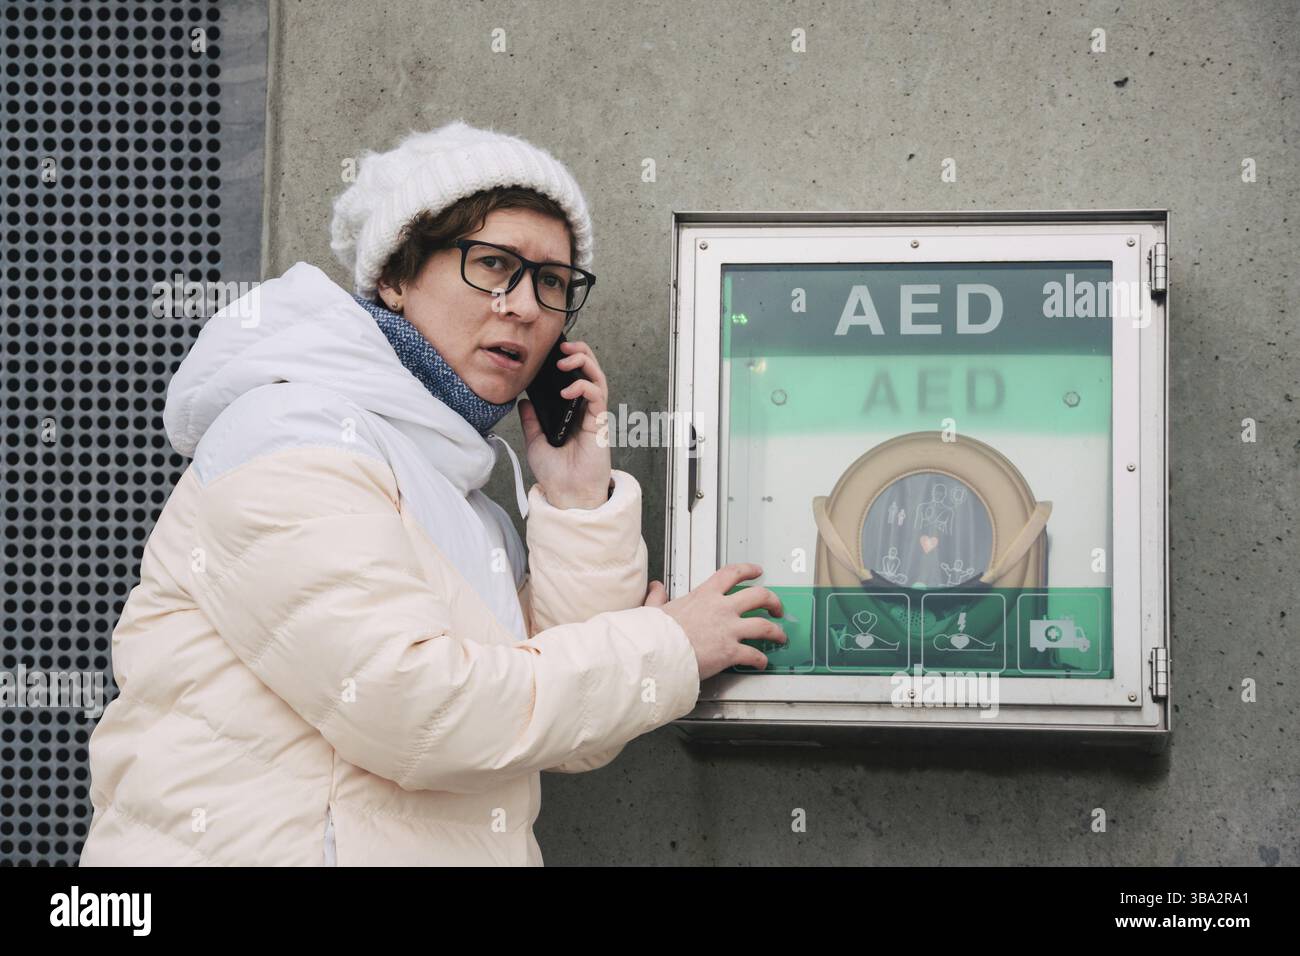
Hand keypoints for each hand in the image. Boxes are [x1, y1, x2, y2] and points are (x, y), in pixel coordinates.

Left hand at [519, 339, 610, 509]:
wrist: (566, 494)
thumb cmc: (555, 473)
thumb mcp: (534, 441)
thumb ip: (531, 420)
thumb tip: (524, 401)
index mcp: (571, 412)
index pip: (574, 377)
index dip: (568, 360)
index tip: (552, 351)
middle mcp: (585, 410)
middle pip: (590, 371)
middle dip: (580, 352)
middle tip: (563, 346)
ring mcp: (594, 415)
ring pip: (598, 377)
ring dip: (584, 362)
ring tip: (565, 359)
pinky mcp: (599, 423)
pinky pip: (597, 395)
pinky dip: (583, 385)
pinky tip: (567, 390)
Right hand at [643, 565, 785, 679]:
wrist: (658, 653)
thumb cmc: (656, 633)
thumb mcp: (655, 608)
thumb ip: (658, 597)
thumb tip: (656, 588)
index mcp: (705, 595)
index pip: (732, 573)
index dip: (749, 570)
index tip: (757, 571)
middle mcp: (722, 609)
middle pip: (759, 596)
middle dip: (773, 601)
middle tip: (777, 607)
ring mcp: (729, 630)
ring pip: (764, 626)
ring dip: (776, 631)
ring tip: (780, 636)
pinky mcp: (731, 652)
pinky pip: (754, 655)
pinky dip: (761, 660)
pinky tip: (762, 663)